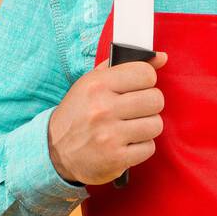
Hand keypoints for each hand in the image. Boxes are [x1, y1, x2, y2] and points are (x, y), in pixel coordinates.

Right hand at [47, 50, 167, 185]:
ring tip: (131, 127)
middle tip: (136, 109)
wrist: (54, 149)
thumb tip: (162, 57)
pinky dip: (141, 147)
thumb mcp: (94, 82)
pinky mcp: (115, 158)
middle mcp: (102, 108)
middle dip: (150, 104)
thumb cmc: (80, 111)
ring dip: (147, 127)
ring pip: (156, 124)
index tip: (138, 88)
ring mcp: (109, 135)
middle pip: (155, 99)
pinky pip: (149, 148)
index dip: (146, 81)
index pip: (146, 73)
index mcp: (97, 84)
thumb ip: (126, 65)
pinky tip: (126, 144)